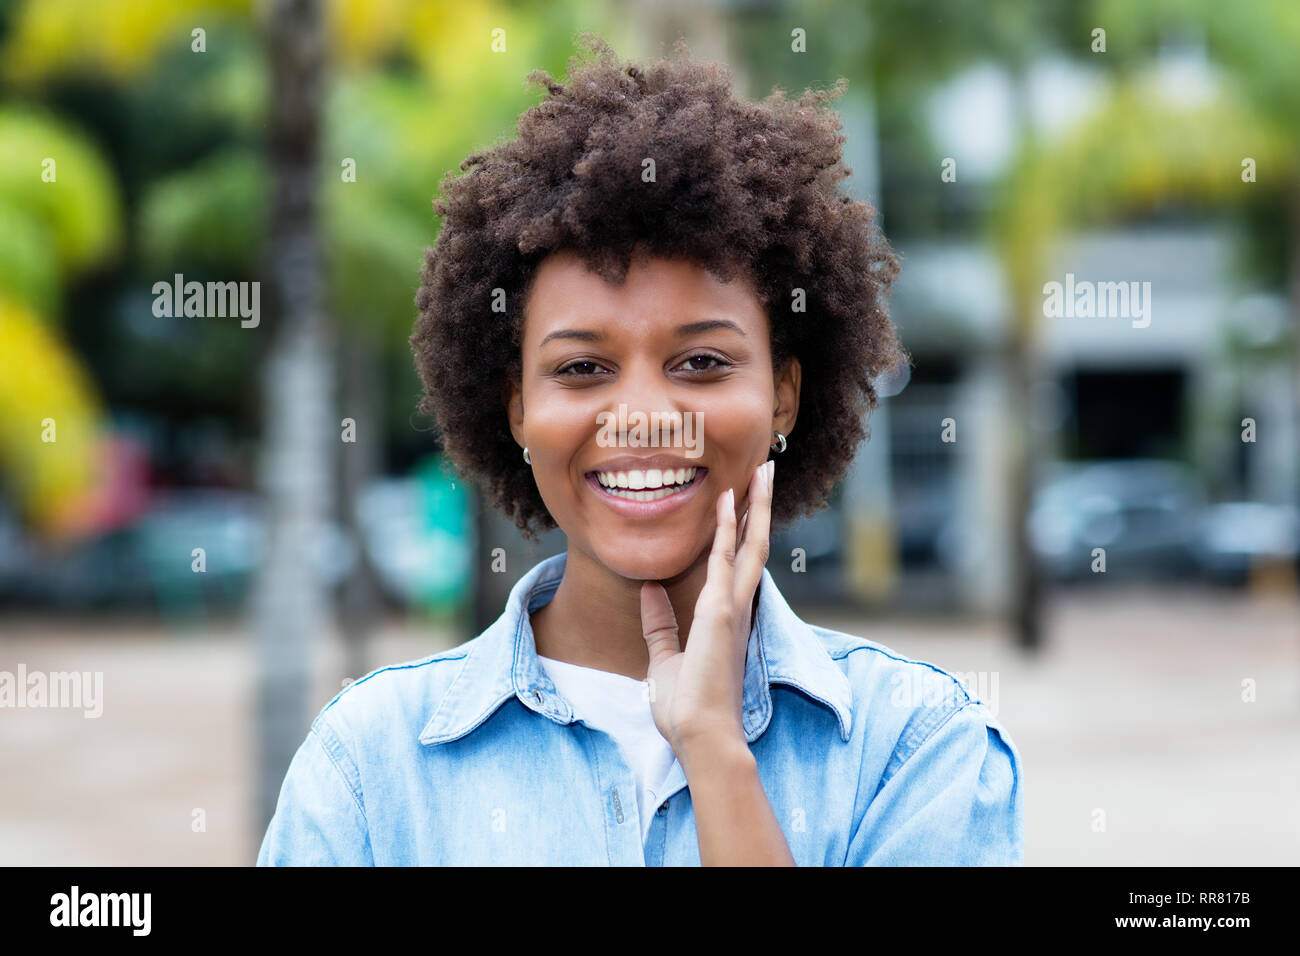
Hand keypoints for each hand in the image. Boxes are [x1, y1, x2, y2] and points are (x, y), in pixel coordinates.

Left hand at [639, 458, 774, 756]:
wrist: (700, 735)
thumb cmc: (686, 707)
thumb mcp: (664, 658)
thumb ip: (660, 623)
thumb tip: (650, 591)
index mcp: (726, 618)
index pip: (738, 563)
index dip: (742, 529)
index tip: (742, 500)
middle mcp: (737, 607)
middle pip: (755, 545)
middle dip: (760, 507)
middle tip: (764, 470)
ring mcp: (732, 607)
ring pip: (751, 543)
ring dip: (755, 505)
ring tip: (761, 469)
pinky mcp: (720, 611)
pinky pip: (726, 559)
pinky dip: (727, 527)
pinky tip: (727, 499)